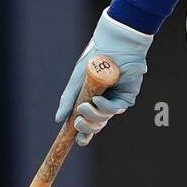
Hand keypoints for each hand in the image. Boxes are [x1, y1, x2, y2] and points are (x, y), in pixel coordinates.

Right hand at [56, 11, 152, 145]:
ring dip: (93, 115)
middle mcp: (105, 102)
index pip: (88, 122)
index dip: (84, 134)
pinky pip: (116, 108)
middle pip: (97, 124)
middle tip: (77, 122)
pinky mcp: (127, 96)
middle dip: (86, 127)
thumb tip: (58, 120)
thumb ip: (68, 100)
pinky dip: (105, 107)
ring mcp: (116, 100)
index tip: (77, 140)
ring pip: (105, 118)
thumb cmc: (93, 60)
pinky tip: (98, 100)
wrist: (112, 46)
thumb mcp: (76, 82)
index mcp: (91, 100)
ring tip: (84, 107)